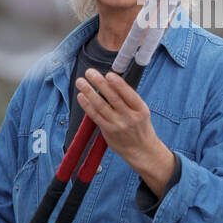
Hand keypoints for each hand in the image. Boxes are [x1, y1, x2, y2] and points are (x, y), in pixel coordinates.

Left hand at [76, 68, 175, 194]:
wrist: (141, 150)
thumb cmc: (140, 127)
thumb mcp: (142, 111)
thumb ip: (129, 99)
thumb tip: (110, 81)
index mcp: (141, 109)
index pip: (129, 94)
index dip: (118, 84)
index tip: (109, 74)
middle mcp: (130, 117)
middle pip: (113, 98)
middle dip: (100, 84)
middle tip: (90, 72)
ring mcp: (118, 125)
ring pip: (101, 106)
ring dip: (89, 92)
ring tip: (81, 82)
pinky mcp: (108, 131)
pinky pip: (95, 116)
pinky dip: (87, 106)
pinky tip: (81, 96)